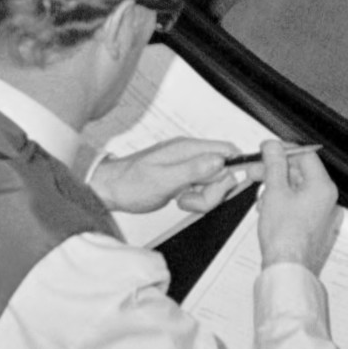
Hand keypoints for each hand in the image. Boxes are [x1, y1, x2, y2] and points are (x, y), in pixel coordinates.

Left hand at [88, 135, 261, 219]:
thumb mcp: (163, 180)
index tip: (230, 186)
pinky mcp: (184, 177)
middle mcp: (190, 154)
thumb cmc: (131, 183)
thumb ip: (193, 171)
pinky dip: (195, 199)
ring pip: (213, 183)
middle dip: (214, 191)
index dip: (235, 168)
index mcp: (188, 148)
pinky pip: (202, 189)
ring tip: (182, 199)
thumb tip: (219, 161)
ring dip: (203, 198)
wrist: (111, 189)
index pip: (227, 150)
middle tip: (192, 198)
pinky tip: (180, 200)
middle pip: (223, 171)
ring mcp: (187, 166)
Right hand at [255, 140, 340, 273]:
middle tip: (256, 170)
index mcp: (323, 188)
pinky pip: (299, 207)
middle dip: (275, 171)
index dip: (283, 150)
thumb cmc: (285, 237)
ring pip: (297, 191)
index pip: (304, 155)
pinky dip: (284, 203)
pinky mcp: (315, 230)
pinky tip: (268, 209)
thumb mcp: (275, 191)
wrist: (288, 270)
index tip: (266, 150)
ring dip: (277, 188)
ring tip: (260, 196)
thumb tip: (273, 147)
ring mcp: (323, 217)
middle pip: (300, 173)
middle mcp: (328, 201)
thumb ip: (274, 163)